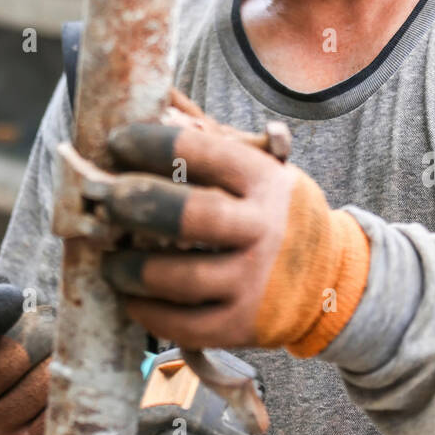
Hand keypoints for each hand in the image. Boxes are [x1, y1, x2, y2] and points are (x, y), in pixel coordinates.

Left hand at [100, 106, 369, 355]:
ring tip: (107, 258)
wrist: (331, 280)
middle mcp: (264, 229)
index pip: (203, 152)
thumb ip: (219, 152)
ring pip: (177, 278)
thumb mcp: (266, 173)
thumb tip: (158, 110)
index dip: (152, 143)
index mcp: (266, 181)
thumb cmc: (276, 214)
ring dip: (129, 267)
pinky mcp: (243, 325)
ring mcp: (255, 281)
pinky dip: (147, 309)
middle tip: (102, 200)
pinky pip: (183, 324)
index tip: (117, 141)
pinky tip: (129, 295)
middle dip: (134, 204)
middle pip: (188, 215)